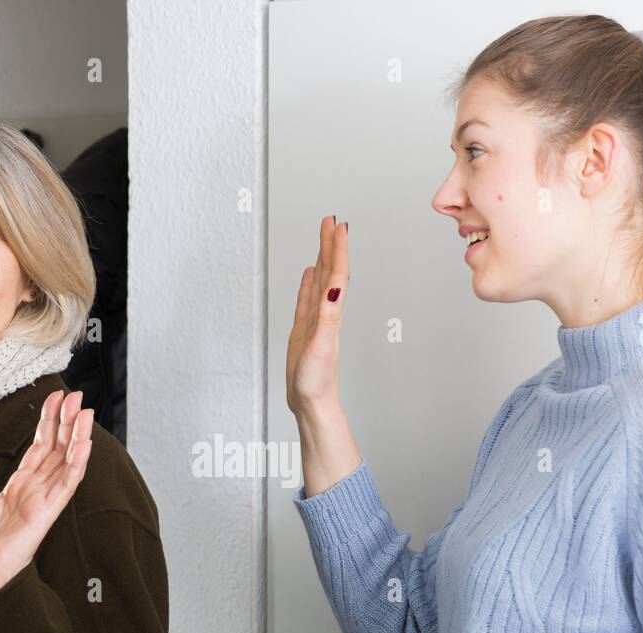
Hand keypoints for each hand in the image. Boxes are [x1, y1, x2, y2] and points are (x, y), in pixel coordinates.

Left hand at [0, 388, 93, 607]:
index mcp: (20, 485)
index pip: (41, 447)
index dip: (49, 422)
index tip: (56, 399)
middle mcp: (36, 489)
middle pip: (58, 448)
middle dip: (67, 422)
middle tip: (76, 395)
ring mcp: (44, 500)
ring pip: (67, 462)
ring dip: (77, 437)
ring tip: (85, 411)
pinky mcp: (46, 513)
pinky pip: (66, 485)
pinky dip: (76, 464)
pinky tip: (83, 444)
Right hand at [286, 214, 347, 414]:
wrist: (312, 403)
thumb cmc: (317, 381)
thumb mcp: (321, 346)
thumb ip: (327, 316)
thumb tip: (332, 286)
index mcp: (332, 314)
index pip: (337, 275)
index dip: (337, 249)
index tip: (338, 225)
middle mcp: (326, 314)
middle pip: (330, 272)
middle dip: (329, 245)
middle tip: (328, 220)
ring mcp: (315, 322)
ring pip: (319, 282)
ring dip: (321, 258)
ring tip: (322, 236)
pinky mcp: (304, 331)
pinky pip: (306, 300)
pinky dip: (308, 283)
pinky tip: (309, 273)